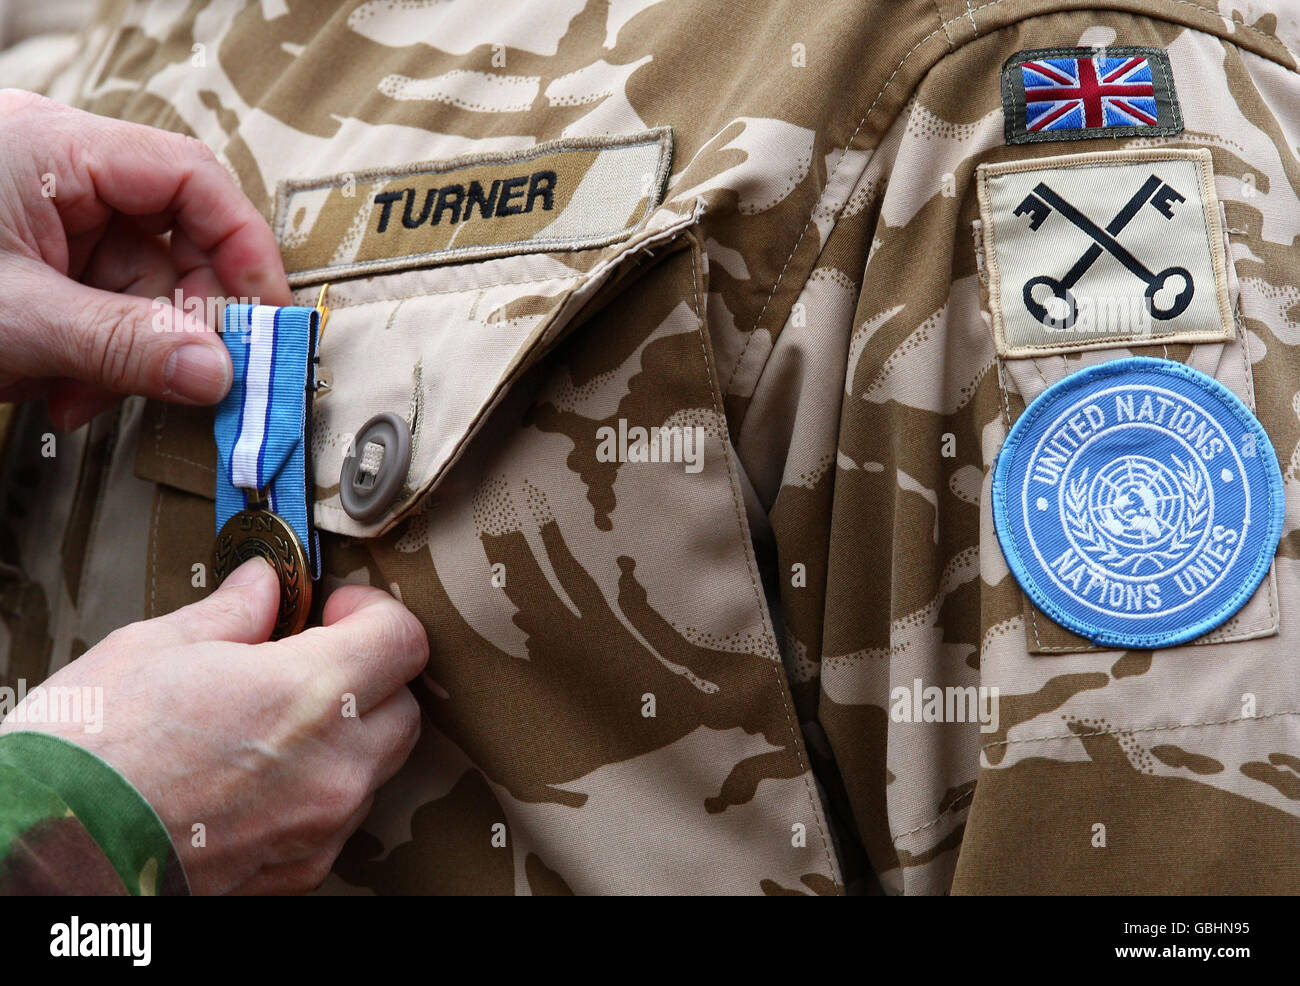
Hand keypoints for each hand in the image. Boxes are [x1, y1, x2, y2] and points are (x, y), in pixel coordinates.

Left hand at [0, 88, 290, 429]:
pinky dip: (92, 353)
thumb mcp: (14, 318)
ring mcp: (43, 216)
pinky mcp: (30, 257)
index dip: (244, 249)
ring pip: (134, 281)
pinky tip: (62, 389)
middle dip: (180, 320)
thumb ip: (123, 345)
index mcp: (57, 149)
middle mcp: (59, 172)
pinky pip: (95, 301)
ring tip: (88, 397)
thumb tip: (218, 373)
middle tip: (195, 381)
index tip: (267, 320)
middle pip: (172, 237)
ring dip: (129, 351)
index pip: (192, 179)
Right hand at [0, 558, 426, 894]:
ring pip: (376, 767)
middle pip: (402, 707)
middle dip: (368, 676)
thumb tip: (263, 587)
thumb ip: (232, 613)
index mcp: (307, 696)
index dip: (375, 613)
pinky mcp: (297, 872)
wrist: (42, 854)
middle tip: (312, 659)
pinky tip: (260, 775)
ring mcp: (317, 827)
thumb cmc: (86, 755)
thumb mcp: (155, 649)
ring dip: (347, 736)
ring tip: (275, 721)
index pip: (403, 640)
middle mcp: (330, 768)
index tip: (337, 610)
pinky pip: (338, 819)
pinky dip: (319, 790)